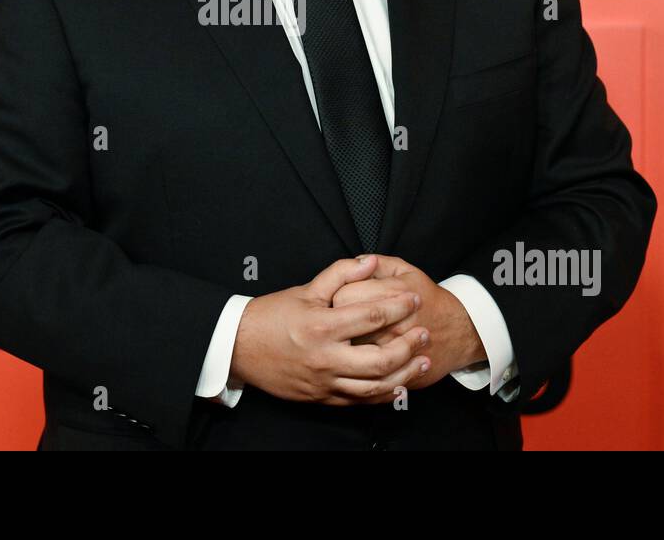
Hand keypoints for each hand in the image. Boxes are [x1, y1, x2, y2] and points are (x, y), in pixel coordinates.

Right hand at [228, 255, 432, 405]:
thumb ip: (340, 274)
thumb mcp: (305, 290)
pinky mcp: (321, 397)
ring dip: (404, 374)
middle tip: (425, 333)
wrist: (239, 347)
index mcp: (321, 327)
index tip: (414, 299)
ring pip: (374, 387)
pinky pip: (359, 402)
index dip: (398, 307)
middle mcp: (325, 358)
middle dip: (409, 346)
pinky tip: (399, 384)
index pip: (372, 317)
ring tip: (422, 361)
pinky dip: (383, 395)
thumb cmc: (271, 316)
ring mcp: (324, 382)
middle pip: (380, 359)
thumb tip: (369, 261)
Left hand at [332, 255, 484, 391]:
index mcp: (391, 294)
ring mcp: (395, 352)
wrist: (460, 331)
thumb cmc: (428, 298)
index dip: (335, 295)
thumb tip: (352, 264)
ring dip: (345, 347)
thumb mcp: (405, 270)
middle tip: (340, 320)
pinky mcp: (399, 373)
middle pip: (344, 325)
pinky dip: (359, 368)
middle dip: (337, 322)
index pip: (343, 296)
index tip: (337, 298)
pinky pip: (368, 374)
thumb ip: (376, 263)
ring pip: (353, 353)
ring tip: (348, 339)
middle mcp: (391, 325)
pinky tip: (360, 358)